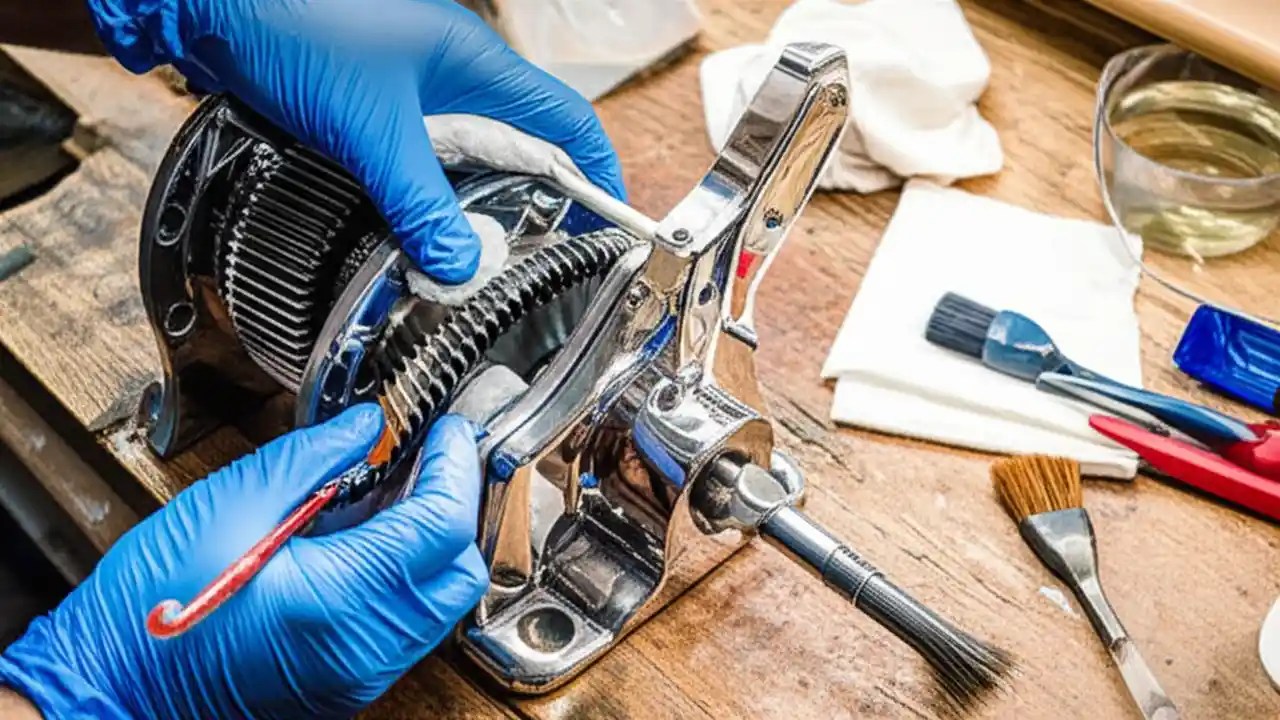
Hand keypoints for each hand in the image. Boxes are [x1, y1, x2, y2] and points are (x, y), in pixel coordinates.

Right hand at [0, 407, 486, 718]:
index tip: (449, 431)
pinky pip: (408, 624)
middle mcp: (365, 647)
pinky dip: (407, 576)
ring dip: (433, 541)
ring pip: (442, 601)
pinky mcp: (349, 683)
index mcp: (341, 598)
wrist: (109, 687)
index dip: (456, 466)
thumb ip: (313, 458)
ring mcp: (361, 674)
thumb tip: (367, 425)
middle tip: (430, 457)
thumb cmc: (153, 609)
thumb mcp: (231, 505)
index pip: (444, 525)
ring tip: (393, 490)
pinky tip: (367, 536)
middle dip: (456, 504)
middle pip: (462, 569)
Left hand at [85, 0, 625, 282]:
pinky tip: (418, 232)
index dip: (595, 173)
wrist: (209, 5)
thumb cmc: (296, 30)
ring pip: (470, 159)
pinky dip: (429, 200)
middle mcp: (454, 75)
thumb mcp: (371, 130)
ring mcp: (413, 91)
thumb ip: (419, 202)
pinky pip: (421, 162)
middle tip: (541, 259)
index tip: (607, 225)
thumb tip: (460, 265)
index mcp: (477, 64)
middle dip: (538, 203)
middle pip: (521, 146)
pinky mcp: (372, 109)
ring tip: (483, 258)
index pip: (566, 122)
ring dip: (478, 206)